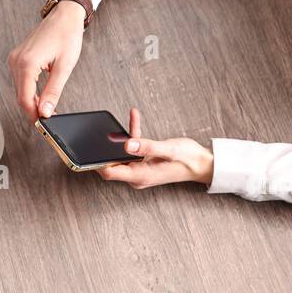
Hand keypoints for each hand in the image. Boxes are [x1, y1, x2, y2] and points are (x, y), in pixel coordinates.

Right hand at [7, 0, 86, 120]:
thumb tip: (46, 111)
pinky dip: (29, 90)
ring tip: (46, 106)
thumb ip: (53, 91)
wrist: (65, 15)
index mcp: (27, 63)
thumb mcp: (64, 66)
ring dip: (31, 100)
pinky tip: (40, 94)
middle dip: (33, 109)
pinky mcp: (17, 58)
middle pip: (20, 96)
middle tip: (47, 118)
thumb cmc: (67, 34)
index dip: (33, 115)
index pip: (25, 99)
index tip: (42, 124)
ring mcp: (15, 58)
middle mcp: (17, 61)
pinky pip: (20, 80)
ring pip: (19, 90)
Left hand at [96, 107, 213, 188]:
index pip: (109, 172)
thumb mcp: (168, 150)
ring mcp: (140, 169)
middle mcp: (137, 175)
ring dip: (121, 139)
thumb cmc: (188, 159)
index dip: (96, 162)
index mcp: (140, 176)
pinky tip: (134, 116)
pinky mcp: (144, 162)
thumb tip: (126, 144)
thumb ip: (147, 147)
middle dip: (104, 149)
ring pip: (122, 154)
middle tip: (96, 132)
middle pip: (111, 164)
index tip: (89, 149)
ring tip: (120, 120)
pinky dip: (134, 134)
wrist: (203, 164)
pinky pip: (134, 148)